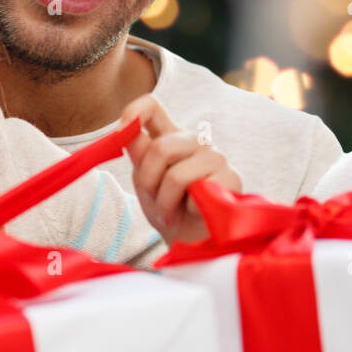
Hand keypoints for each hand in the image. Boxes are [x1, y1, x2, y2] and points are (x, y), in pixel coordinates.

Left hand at [119, 94, 240, 246]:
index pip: (152, 107)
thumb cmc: (169, 210)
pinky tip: (197, 213)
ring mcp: (216, 157)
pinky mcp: (231, 178)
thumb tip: (126, 129)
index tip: (121, 132)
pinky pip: (197, 192)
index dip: (133, 112)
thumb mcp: (145, 182)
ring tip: (172, 212)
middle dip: (149, 182)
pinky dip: (188, 210)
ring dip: (166, 202)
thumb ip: (139, 155)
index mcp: (171, 138)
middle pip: (160, 148)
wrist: (193, 244)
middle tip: (155, 201)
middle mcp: (195, 141)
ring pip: (175, 175)